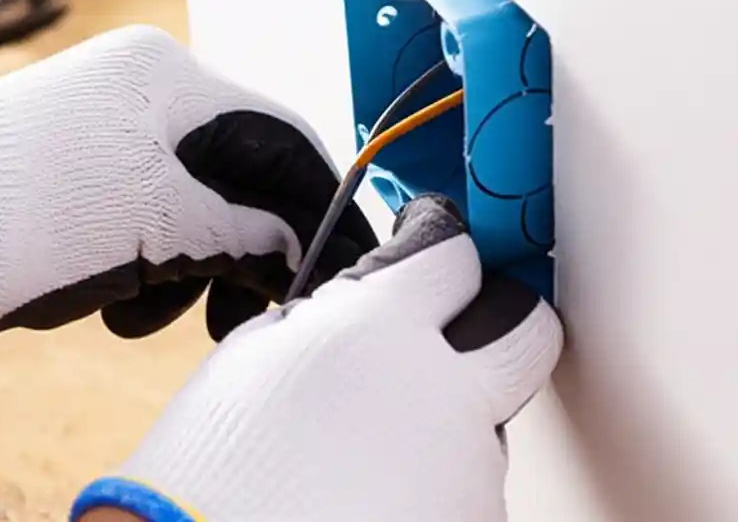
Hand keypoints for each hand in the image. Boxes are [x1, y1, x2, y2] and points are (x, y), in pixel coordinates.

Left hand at [0, 25, 375, 349]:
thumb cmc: (15, 214)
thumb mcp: (153, 230)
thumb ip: (243, 235)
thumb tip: (297, 248)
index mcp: (171, 76)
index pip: (284, 136)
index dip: (319, 206)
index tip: (336, 266)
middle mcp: (140, 88)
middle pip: (234, 174)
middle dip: (240, 251)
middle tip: (244, 316)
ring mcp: (100, 125)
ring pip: (185, 203)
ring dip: (182, 269)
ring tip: (140, 315)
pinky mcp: (68, 165)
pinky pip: (137, 215)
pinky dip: (139, 262)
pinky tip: (108, 302)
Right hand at [71, 195, 563, 521]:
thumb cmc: (209, 476)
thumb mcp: (252, 358)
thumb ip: (329, 317)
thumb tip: (364, 303)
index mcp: (381, 330)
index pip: (454, 252)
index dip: (438, 241)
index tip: (431, 243)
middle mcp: (446, 392)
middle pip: (528, 329)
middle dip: (500, 319)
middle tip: (462, 328)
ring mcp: (469, 468)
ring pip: (492, 419)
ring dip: (450, 419)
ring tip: (376, 450)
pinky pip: (472, 485)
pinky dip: (438, 483)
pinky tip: (381, 495)